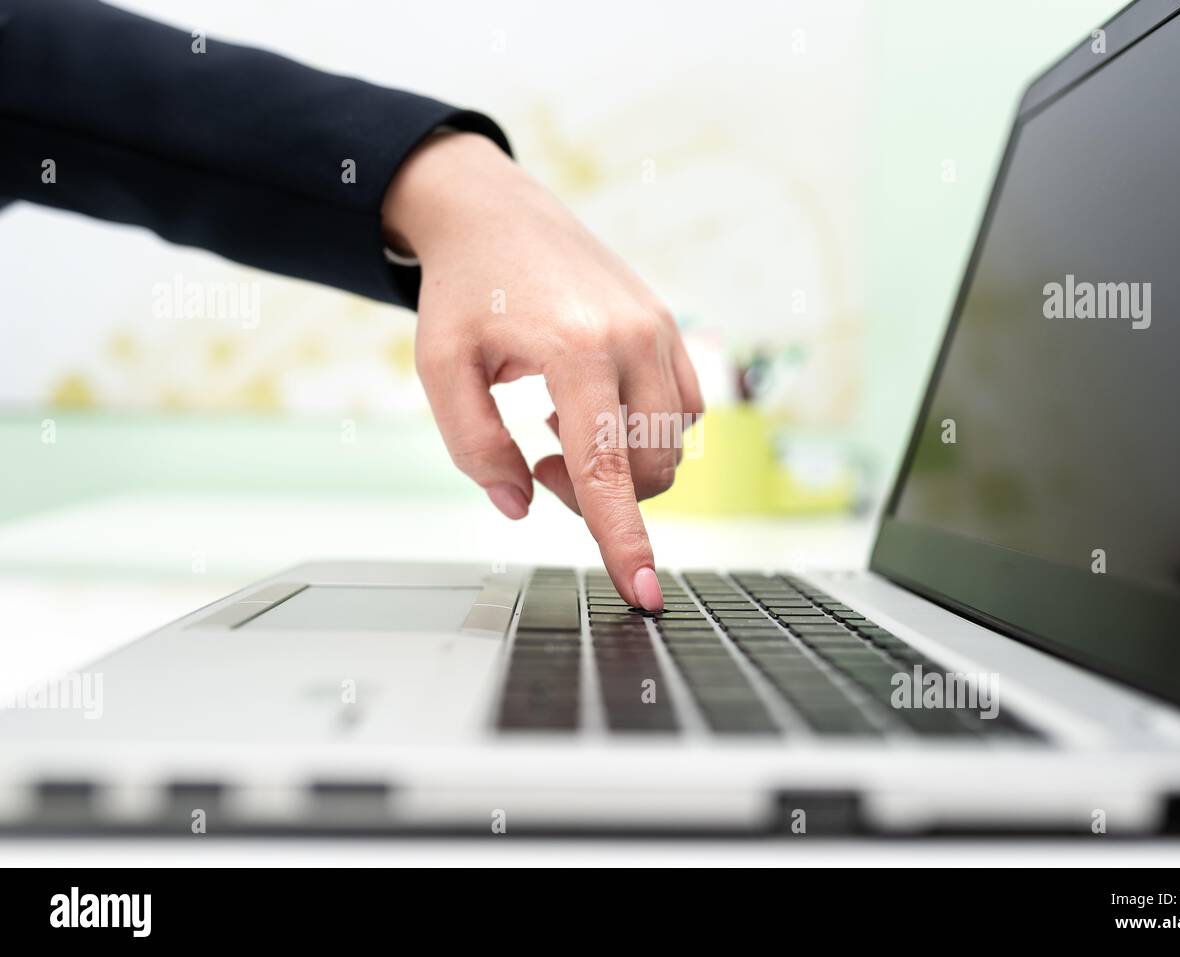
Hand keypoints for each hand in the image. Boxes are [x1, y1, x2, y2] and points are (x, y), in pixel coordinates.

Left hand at [381, 131, 702, 611]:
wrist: (498, 214)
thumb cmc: (465, 290)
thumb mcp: (440, 368)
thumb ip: (476, 447)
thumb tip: (521, 505)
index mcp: (575, 349)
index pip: (607, 470)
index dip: (624, 541)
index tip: (644, 594)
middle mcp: (633, 339)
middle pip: (646, 469)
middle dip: (596, 492)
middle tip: (537, 456)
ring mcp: (661, 331)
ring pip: (671, 446)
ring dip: (620, 462)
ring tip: (559, 422)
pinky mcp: (671, 329)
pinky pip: (685, 412)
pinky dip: (644, 432)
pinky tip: (594, 406)